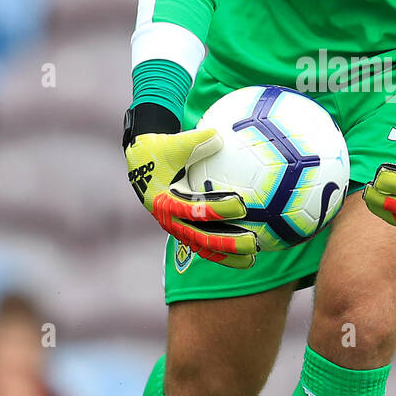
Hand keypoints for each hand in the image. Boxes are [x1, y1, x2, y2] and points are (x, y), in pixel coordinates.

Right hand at [123, 106, 257, 267]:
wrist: (142, 163)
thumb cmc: (161, 150)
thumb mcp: (174, 143)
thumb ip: (197, 140)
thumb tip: (220, 137)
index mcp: (164, 201)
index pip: (195, 209)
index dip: (218, 209)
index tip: (241, 204)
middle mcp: (169, 220)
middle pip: (201, 237)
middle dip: (227, 242)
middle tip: (252, 242)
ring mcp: (176, 228)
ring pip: (203, 247)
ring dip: (227, 254)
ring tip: (253, 258)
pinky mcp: (183, 231)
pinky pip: (204, 246)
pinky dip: (223, 253)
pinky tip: (245, 256)